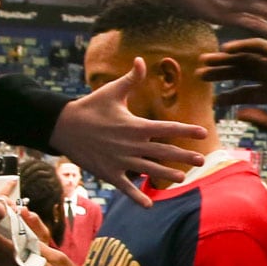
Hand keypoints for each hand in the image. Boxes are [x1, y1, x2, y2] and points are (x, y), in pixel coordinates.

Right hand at [53, 59, 206, 206]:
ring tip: (182, 178)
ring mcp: (121, 161)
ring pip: (150, 171)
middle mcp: (132, 145)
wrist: (63, 126)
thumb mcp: (112, 91)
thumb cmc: (90, 107)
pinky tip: (149, 205)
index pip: (168, 128)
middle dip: (184, 156)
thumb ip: (131, 79)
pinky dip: (137, 197)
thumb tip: (141, 60)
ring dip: (167, 175)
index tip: (203, 133)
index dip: (187, 131)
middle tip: (201, 160)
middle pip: (164, 152)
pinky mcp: (109, 173)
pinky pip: (126, 188)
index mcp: (136, 126)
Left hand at [198, 39, 266, 139]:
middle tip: (199, 73)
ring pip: (246, 58)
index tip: (213, 100)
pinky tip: (226, 50)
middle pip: (241, 71)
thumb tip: (237, 113)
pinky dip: (243, 46)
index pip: (245, 91)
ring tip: (206, 61)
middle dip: (220, 72)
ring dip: (226, 59)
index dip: (228, 95)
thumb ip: (261, 120)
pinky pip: (260, 46)